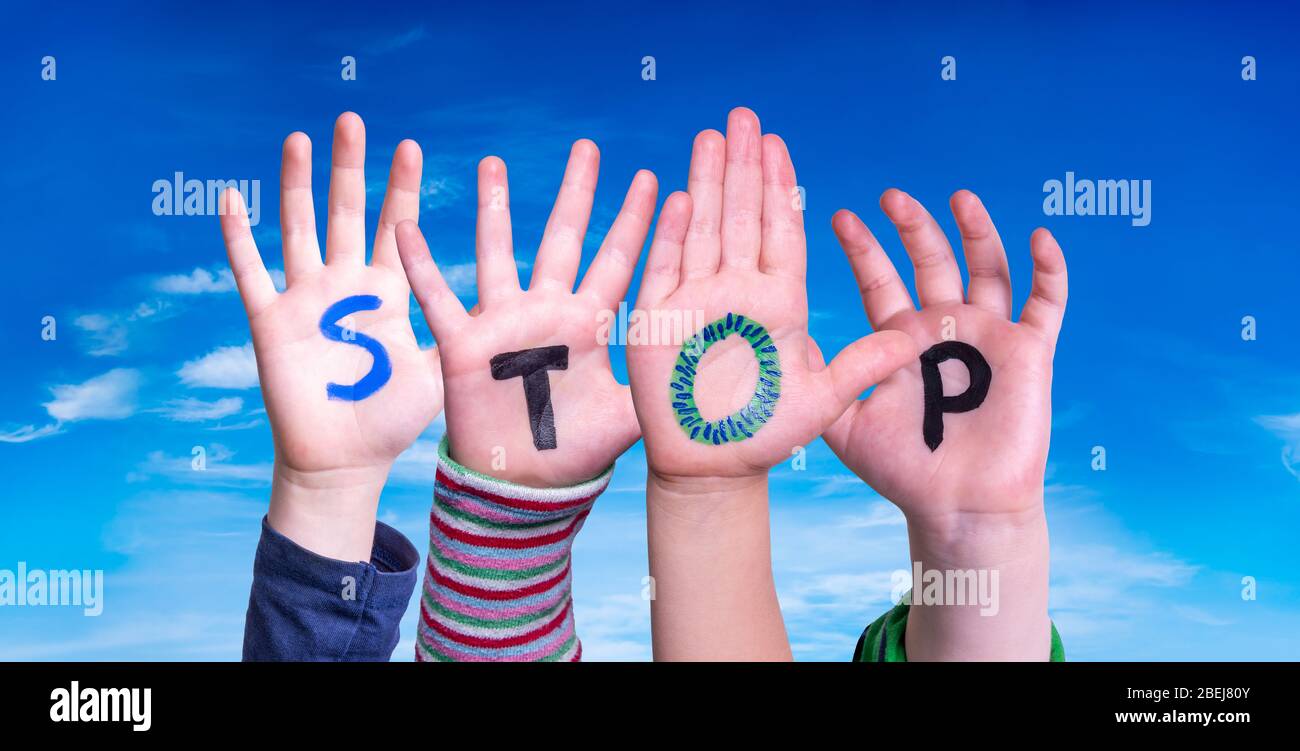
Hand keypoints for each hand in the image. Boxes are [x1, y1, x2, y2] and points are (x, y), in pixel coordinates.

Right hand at [219, 112, 441, 558]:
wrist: (344, 462)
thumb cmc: (393, 420)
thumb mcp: (441, 371)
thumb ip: (465, 335)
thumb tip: (519, 311)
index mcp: (387, 292)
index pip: (394, 226)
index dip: (400, 188)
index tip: (411, 145)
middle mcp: (345, 286)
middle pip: (345, 212)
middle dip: (350, 167)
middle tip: (354, 119)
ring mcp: (305, 300)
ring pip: (298, 227)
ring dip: (297, 184)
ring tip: (301, 138)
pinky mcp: (272, 323)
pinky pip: (250, 272)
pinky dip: (238, 238)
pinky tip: (229, 198)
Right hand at [396, 141, 652, 486]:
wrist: (523, 488)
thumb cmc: (577, 454)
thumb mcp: (628, 416)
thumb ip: (659, 384)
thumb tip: (714, 369)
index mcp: (589, 325)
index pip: (617, 262)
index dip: (634, 224)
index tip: (654, 180)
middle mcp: (548, 313)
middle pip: (563, 240)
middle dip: (576, 194)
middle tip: (588, 148)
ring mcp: (504, 324)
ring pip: (499, 252)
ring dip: (494, 208)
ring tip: (491, 163)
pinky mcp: (463, 345)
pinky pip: (437, 298)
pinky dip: (421, 266)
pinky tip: (406, 226)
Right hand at [627, 108, 914, 486]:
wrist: (712, 468)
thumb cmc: (766, 435)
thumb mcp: (827, 399)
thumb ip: (867, 364)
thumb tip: (919, 337)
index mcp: (778, 301)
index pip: (781, 232)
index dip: (780, 189)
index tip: (780, 146)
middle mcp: (738, 292)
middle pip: (741, 217)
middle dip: (743, 167)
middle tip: (746, 116)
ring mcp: (697, 301)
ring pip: (702, 228)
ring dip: (706, 182)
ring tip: (712, 136)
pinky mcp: (660, 320)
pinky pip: (665, 266)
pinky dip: (668, 232)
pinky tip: (674, 193)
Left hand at [825, 189, 1066, 659]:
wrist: (959, 508)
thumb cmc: (903, 471)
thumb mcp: (844, 425)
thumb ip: (818, 384)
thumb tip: (776, 348)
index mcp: (901, 339)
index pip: (880, 280)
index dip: (863, 249)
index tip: (839, 216)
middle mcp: (944, 328)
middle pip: (931, 262)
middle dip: (912, 228)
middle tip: (890, 196)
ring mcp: (988, 336)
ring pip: (986, 268)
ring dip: (976, 232)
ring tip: (958, 197)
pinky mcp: (1029, 351)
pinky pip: (1046, 302)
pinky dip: (1048, 270)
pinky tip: (1038, 237)